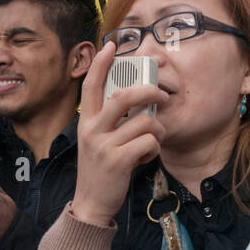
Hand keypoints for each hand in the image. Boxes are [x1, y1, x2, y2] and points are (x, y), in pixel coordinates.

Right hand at [71, 41, 166, 225]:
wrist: (92, 203)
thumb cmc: (102, 169)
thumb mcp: (99, 141)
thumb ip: (112, 122)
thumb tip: (139, 100)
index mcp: (87, 122)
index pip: (91, 85)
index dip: (101, 64)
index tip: (111, 45)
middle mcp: (91, 130)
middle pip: (123, 97)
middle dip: (149, 91)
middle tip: (162, 96)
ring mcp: (103, 145)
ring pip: (144, 122)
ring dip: (157, 131)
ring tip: (152, 142)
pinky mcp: (118, 160)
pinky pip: (149, 143)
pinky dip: (154, 149)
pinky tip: (146, 158)